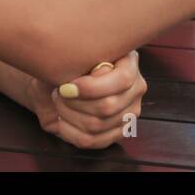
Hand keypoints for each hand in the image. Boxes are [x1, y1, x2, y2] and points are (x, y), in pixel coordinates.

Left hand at [24, 50, 145, 148]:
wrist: (58, 82)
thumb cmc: (68, 64)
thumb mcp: (77, 54)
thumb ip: (90, 59)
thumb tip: (99, 72)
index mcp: (130, 62)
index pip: (123, 80)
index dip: (93, 87)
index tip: (66, 87)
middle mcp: (136, 88)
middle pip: (108, 105)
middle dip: (75, 102)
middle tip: (58, 93)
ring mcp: (129, 112)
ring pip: (97, 124)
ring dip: (69, 115)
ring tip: (58, 104)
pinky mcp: (117, 133)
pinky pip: (92, 140)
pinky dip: (70, 132)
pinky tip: (61, 121)